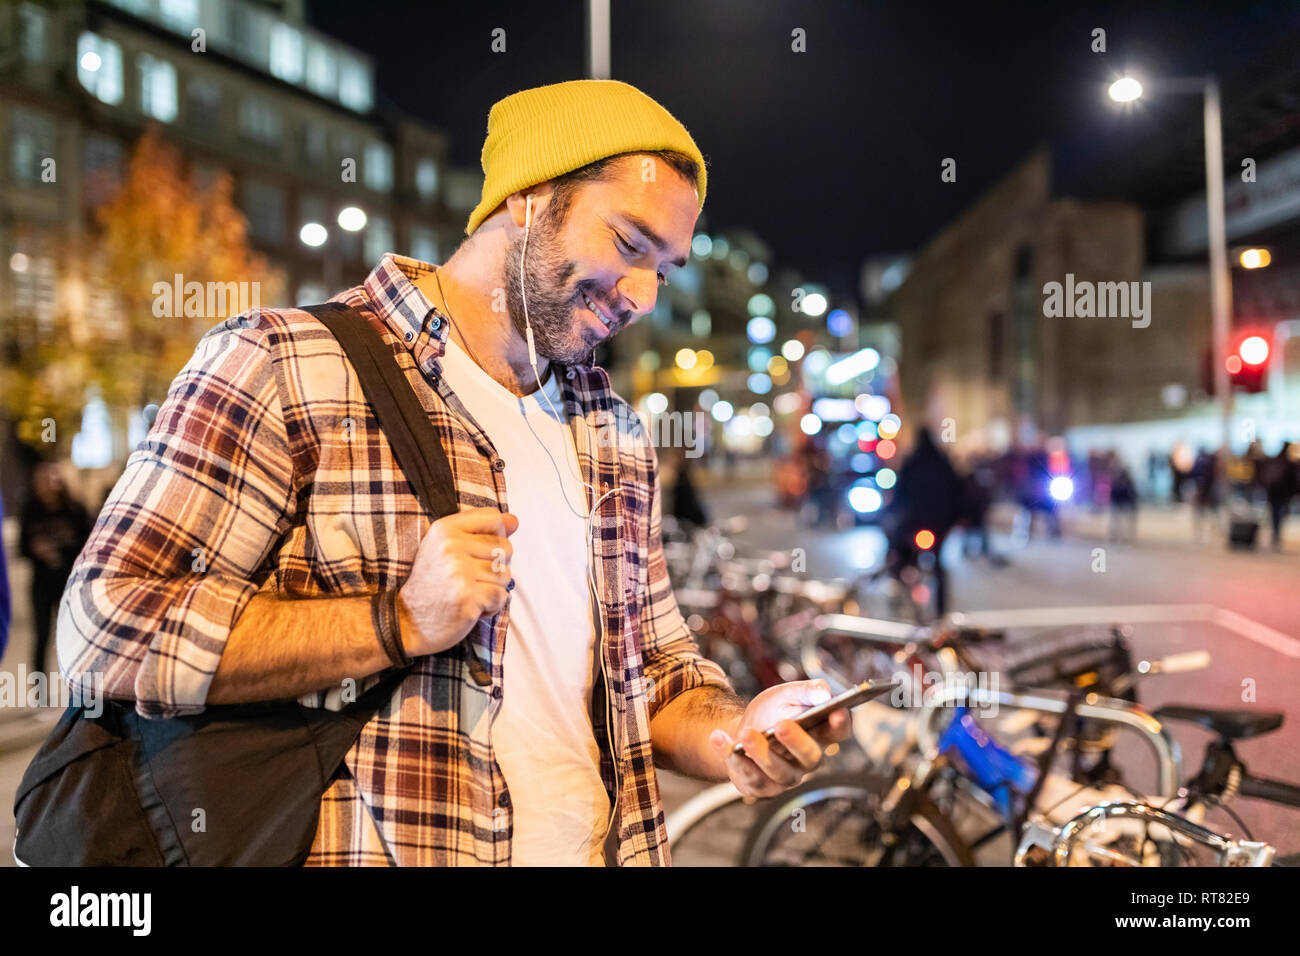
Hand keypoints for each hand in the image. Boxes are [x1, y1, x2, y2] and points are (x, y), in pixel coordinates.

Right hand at [397, 507, 518, 656]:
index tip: (480, 551)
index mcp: (445, 529)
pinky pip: (502, 596)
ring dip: (493, 588)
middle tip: (471, 578)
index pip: (494, 518)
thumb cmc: (431, 584)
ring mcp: (459, 572)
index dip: (497, 535)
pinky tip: (473, 606)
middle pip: (505, 547)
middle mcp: (451, 547)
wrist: (406, 621)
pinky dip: (492, 606)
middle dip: (496, 566)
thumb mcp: (446, 548)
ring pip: (506, 574)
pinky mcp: (468, 597)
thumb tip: (514, 520)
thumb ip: (481, 531)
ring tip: (470, 592)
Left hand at [708, 679, 851, 797]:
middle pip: (810, 757)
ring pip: (779, 772)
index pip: (837, 732)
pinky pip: (749, 778)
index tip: (836, 712)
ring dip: (761, 753)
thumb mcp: (785, 694)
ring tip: (747, 734)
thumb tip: (824, 691)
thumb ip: (805, 691)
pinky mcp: (759, 786)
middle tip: (781, 724)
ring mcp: (784, 777)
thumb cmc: (771, 712)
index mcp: (818, 735)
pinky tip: (719, 739)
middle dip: (796, 742)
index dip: (841, 724)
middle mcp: (806, 761)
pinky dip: (732, 758)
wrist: (741, 730)